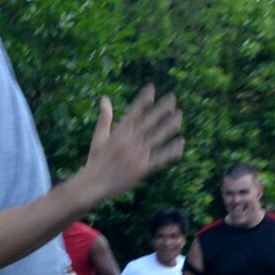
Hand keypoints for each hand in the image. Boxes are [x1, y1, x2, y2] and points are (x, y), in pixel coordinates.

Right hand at [81, 85, 182, 200]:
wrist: (93, 185)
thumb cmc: (95, 161)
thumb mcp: (98, 138)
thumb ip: (104, 118)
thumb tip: (104, 99)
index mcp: (118, 134)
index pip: (133, 113)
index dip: (143, 100)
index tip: (152, 89)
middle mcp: (129, 142)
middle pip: (148, 122)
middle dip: (161, 109)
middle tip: (172, 98)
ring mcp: (137, 155)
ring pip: (157, 137)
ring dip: (169, 126)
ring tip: (179, 115)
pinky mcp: (143, 168)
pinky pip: (160, 158)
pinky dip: (171, 150)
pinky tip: (180, 142)